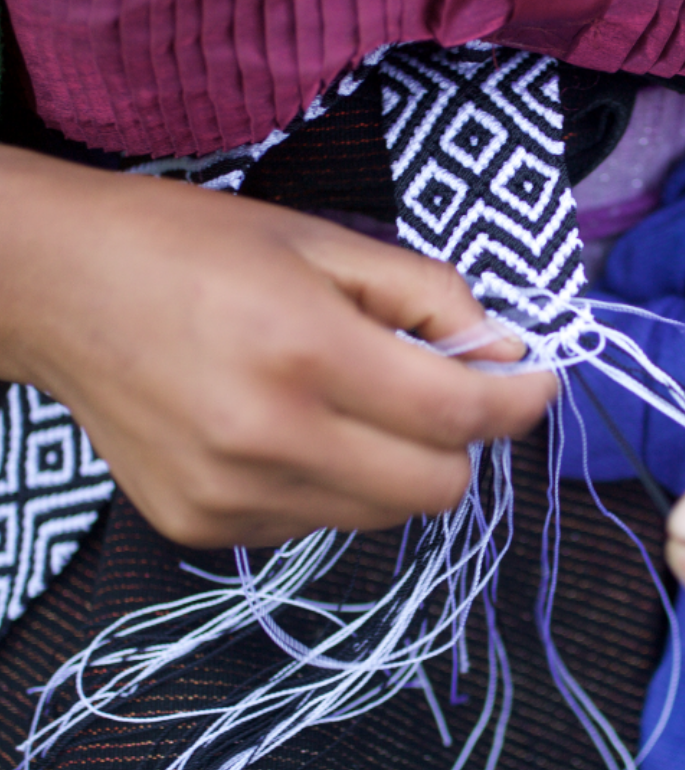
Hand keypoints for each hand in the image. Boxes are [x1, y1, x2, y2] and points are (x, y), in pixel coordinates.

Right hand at [0, 145, 554, 546]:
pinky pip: (321, 521)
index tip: (539, 382)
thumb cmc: (195, 247)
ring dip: (397, 462)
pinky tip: (290, 430)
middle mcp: (270, 442)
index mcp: (304, 351)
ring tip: (348, 400)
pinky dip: (336, 482)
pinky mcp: (206, 529)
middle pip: (436, 488)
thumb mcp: (323, 240)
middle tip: (436, 388)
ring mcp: (234, 499)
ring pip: (385, 513)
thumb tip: (505, 353)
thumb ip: (427, 296)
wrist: (59, 291)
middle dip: (459, 440)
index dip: (520, 402)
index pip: (457, 414)